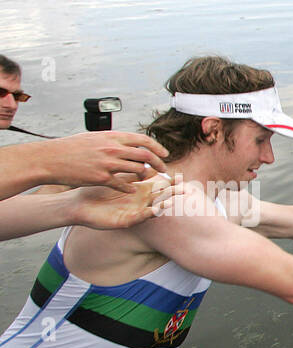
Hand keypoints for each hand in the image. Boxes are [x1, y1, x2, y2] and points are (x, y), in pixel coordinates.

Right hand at [36, 132, 169, 192]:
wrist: (52, 158)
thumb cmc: (71, 147)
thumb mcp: (94, 137)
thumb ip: (112, 140)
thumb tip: (128, 141)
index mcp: (112, 137)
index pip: (143, 140)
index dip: (157, 148)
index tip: (165, 154)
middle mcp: (113, 149)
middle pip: (146, 157)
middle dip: (159, 165)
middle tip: (164, 171)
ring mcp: (109, 164)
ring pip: (138, 171)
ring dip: (146, 177)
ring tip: (147, 180)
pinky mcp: (102, 178)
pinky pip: (124, 185)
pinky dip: (130, 188)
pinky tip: (132, 189)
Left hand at [68, 170, 177, 229]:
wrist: (78, 205)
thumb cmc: (94, 192)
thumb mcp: (115, 179)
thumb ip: (128, 172)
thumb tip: (139, 159)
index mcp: (137, 191)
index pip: (157, 184)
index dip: (168, 181)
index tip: (180, 176)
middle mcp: (139, 202)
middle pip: (160, 197)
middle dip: (172, 193)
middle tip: (186, 189)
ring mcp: (134, 212)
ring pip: (153, 208)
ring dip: (164, 204)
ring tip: (174, 200)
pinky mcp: (126, 221)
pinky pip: (140, 217)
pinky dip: (149, 213)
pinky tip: (156, 209)